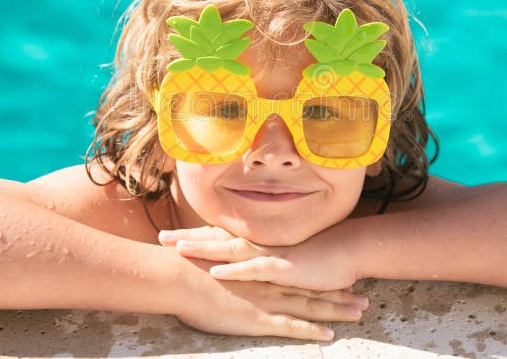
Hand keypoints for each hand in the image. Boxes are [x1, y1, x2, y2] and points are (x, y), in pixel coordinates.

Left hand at [159, 225, 358, 291]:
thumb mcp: (282, 257)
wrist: (345, 251)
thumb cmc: (315, 255)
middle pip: (217, 239)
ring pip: (230, 251)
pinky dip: (234, 271)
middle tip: (161, 237)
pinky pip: (254, 269)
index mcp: (256, 243)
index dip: (193, 235)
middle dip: (188, 239)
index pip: (218, 236)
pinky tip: (216, 272)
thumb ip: (260, 258)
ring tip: (179, 249)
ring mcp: (269, 255)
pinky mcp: (282, 268)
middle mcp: (258, 245)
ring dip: (205, 249)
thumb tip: (238, 262)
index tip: (168, 235)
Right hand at [173, 256, 367, 340]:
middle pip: (313, 290)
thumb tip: (234, 267)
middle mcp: (271, 283)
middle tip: (365, 298)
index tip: (343, 279)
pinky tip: (330, 334)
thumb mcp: (219, 260)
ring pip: (310, 306)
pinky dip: (312, 330)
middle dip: (340, 295)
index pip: (300, 275)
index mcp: (263, 270)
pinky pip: (291, 326)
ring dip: (337, 310)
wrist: (182, 276)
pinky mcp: (258, 319)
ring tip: (360, 312)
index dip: (322, 279)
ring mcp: (268, 300)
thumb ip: (233, 263)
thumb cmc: (192, 267)